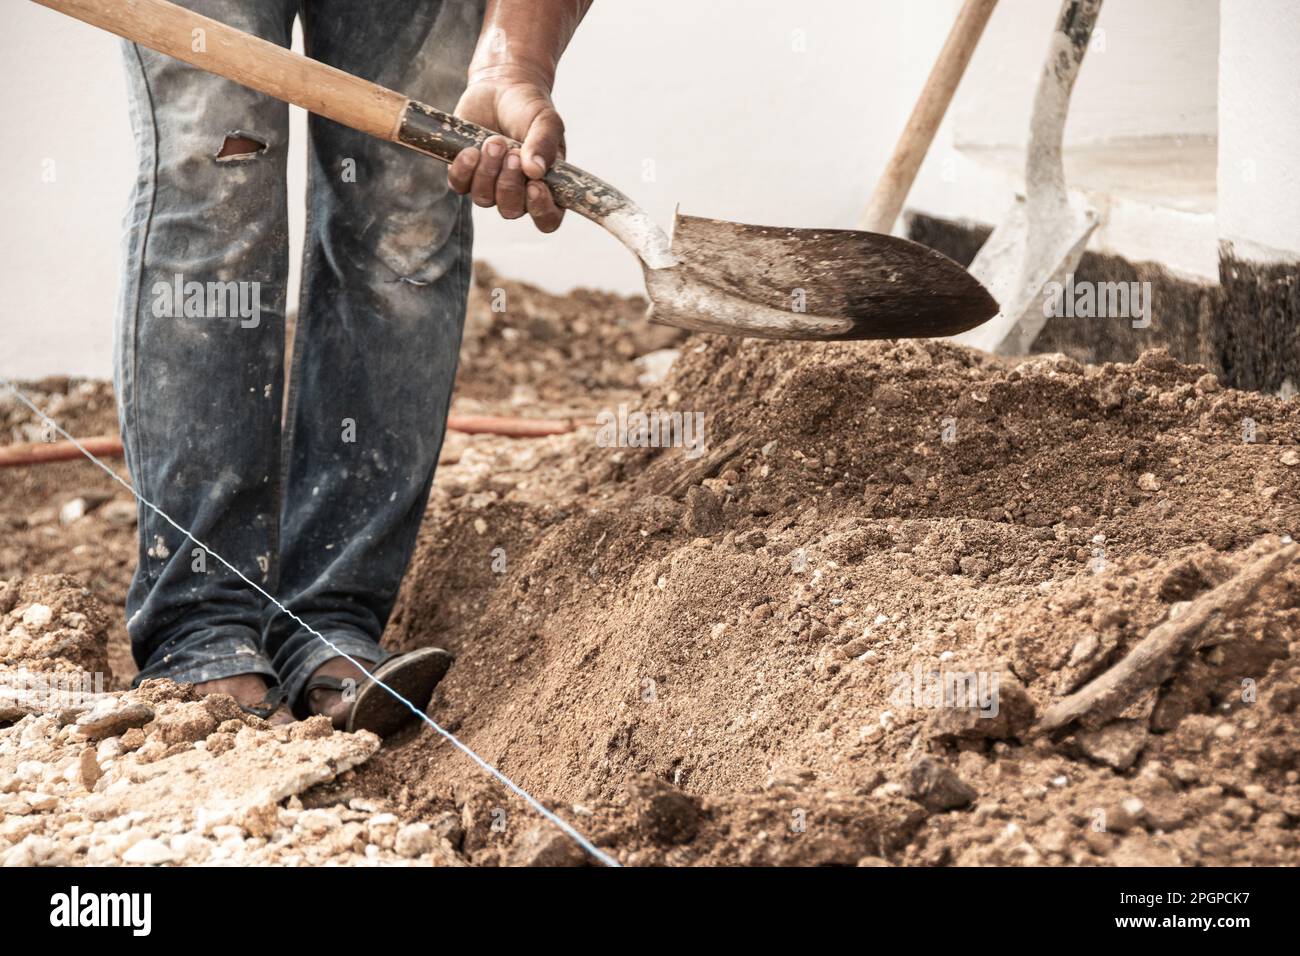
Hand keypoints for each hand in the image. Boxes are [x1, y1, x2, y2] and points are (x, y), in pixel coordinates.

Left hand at [449, 75, 566, 232]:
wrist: (502, 87)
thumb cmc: (530, 108)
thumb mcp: (546, 121)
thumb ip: (544, 144)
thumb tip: (535, 172)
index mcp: (546, 187)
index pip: (547, 219)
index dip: (541, 211)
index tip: (534, 186)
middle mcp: (518, 193)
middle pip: (511, 210)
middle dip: (509, 183)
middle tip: (511, 152)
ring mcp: (490, 186)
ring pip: (484, 199)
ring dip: (487, 172)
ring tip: (493, 142)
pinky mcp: (465, 174)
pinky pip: (459, 186)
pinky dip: (463, 170)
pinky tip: (470, 150)